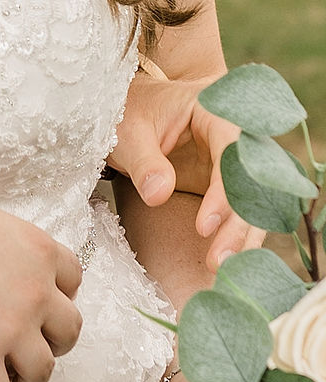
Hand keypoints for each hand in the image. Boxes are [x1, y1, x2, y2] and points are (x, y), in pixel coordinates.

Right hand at [0, 192, 83, 381]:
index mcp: (37, 250)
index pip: (72, 280)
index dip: (60, 298)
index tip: (46, 309)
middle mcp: (36, 290)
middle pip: (68, 328)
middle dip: (55, 342)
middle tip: (35, 348)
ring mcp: (12, 327)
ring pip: (42, 369)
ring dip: (31, 380)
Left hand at [107, 67, 265, 265]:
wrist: (129, 112)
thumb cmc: (129, 113)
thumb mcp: (128, 134)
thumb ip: (145, 163)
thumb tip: (158, 196)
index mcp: (214, 111)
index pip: (233, 154)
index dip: (224, 193)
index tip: (205, 227)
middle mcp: (233, 137)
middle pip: (251, 182)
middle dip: (239, 224)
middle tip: (220, 261)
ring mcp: (233, 162)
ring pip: (253, 201)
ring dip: (243, 235)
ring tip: (225, 270)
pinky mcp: (227, 183)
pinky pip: (241, 210)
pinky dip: (237, 235)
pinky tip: (229, 263)